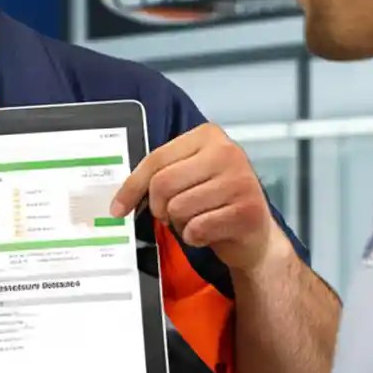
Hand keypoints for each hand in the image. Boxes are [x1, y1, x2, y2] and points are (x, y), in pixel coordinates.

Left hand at [109, 123, 279, 271]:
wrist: (254, 234)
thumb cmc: (214, 202)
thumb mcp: (187, 178)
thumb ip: (157, 176)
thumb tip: (118, 200)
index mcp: (208, 135)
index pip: (156, 159)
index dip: (131, 187)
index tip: (118, 208)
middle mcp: (227, 152)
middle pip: (163, 184)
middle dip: (159, 207)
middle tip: (170, 214)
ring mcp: (241, 180)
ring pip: (178, 208)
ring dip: (180, 223)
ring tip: (197, 219)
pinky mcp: (248, 210)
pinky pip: (197, 228)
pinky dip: (195, 237)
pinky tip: (209, 230)